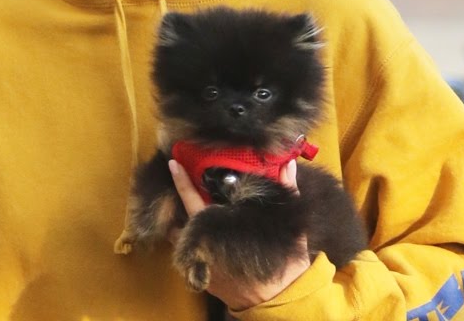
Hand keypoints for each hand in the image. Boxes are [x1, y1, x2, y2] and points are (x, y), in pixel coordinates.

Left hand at [168, 159, 311, 310]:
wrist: (282, 300)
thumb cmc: (285, 262)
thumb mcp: (289, 224)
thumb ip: (287, 191)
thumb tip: (286, 165)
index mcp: (222, 228)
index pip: (195, 200)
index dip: (183, 182)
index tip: (174, 163)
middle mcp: (206, 244)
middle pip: (179, 218)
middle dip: (176, 199)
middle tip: (177, 179)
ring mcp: (202, 262)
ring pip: (179, 237)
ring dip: (179, 221)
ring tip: (180, 206)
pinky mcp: (203, 277)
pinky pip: (186, 253)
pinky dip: (186, 239)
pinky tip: (193, 229)